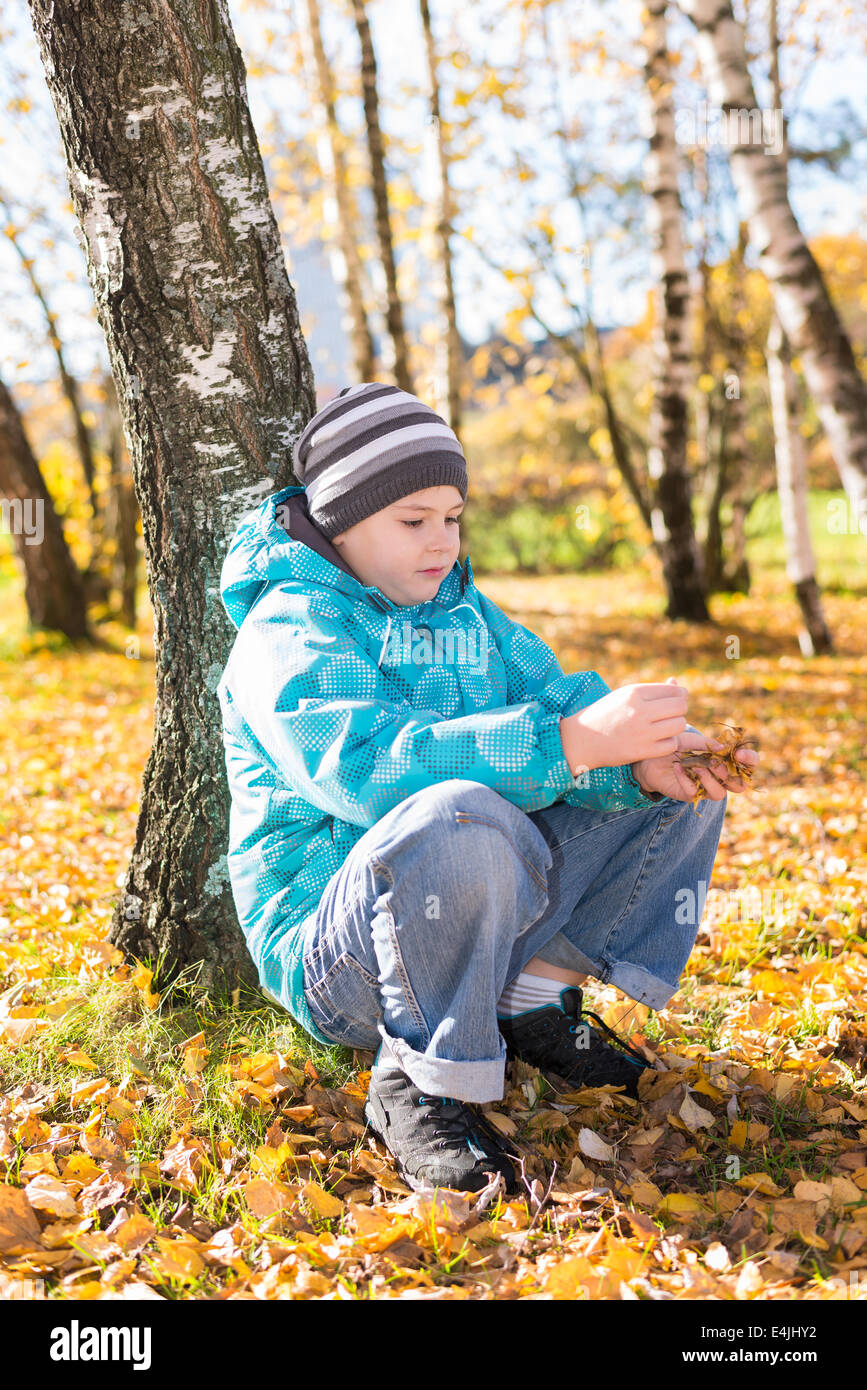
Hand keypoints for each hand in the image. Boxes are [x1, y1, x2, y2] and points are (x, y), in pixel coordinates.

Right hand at [560, 679, 689, 771]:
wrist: (580, 739)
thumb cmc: (605, 714)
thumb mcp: (623, 696)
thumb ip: (651, 692)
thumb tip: (682, 691)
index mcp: (634, 693)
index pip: (673, 691)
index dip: (679, 696)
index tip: (674, 701)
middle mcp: (639, 711)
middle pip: (680, 707)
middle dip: (679, 711)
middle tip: (670, 715)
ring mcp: (641, 732)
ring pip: (679, 726)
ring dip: (675, 727)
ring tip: (664, 728)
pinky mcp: (642, 751)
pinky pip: (671, 744)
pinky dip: (668, 743)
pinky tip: (658, 741)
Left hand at [631, 729, 760, 802]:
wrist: (651, 758)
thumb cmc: (675, 746)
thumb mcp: (689, 740)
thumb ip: (706, 744)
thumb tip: (723, 748)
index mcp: (725, 762)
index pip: (747, 765)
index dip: (749, 760)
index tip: (740, 753)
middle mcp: (719, 778)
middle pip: (739, 786)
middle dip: (735, 775)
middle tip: (719, 762)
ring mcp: (705, 789)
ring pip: (719, 794)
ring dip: (710, 779)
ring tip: (696, 766)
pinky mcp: (689, 795)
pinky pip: (694, 792)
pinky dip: (686, 779)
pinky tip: (677, 767)